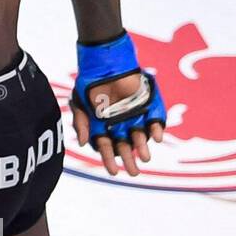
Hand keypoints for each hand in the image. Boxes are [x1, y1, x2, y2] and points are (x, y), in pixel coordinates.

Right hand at [70, 32, 166, 176]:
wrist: (106, 63)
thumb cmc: (90, 82)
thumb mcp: (79, 103)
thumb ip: (80, 123)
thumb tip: (83, 142)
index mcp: (102, 125)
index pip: (106, 146)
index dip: (109, 159)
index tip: (113, 171)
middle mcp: (119, 123)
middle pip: (124, 145)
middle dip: (128, 159)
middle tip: (133, 173)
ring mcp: (135, 115)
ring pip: (140, 136)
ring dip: (142, 147)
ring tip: (145, 158)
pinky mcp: (149, 106)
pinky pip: (155, 120)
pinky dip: (156, 129)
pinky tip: (154, 138)